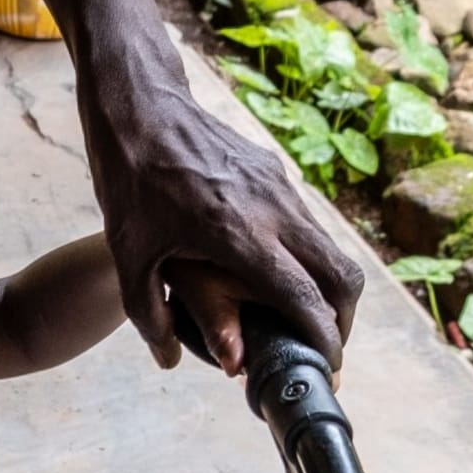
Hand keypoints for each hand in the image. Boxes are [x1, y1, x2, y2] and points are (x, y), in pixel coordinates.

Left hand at [84, 82, 363, 377]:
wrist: (139, 105)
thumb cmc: (129, 182)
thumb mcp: (128, 257)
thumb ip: (149, 316)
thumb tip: (170, 360)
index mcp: (240, 236)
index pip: (304, 298)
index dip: (323, 339)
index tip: (326, 367)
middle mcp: (273, 211)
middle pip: (342, 276)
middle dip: (343, 320)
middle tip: (325, 348)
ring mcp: (280, 187)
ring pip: (331, 249)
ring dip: (328, 289)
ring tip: (305, 319)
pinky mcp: (275, 172)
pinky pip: (309, 225)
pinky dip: (310, 259)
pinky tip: (281, 274)